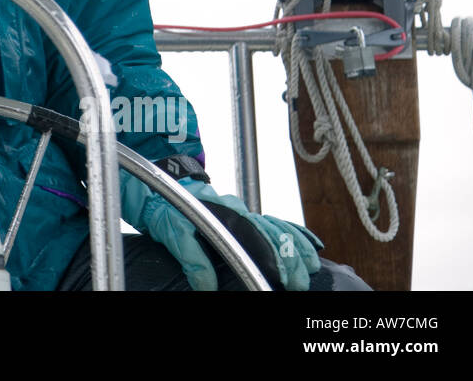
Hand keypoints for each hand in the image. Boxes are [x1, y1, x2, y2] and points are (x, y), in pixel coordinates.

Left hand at [121, 172, 323, 290]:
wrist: (160, 186)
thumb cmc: (166, 209)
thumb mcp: (173, 233)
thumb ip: (191, 258)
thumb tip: (207, 286)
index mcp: (227, 215)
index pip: (260, 240)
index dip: (276, 261)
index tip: (288, 279)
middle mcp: (240, 211)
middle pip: (275, 235)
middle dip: (292, 259)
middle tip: (301, 282)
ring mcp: (243, 211)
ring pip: (278, 228)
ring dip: (296, 247)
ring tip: (312, 266)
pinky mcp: (241, 214)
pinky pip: (273, 222)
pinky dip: (292, 231)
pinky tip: (308, 243)